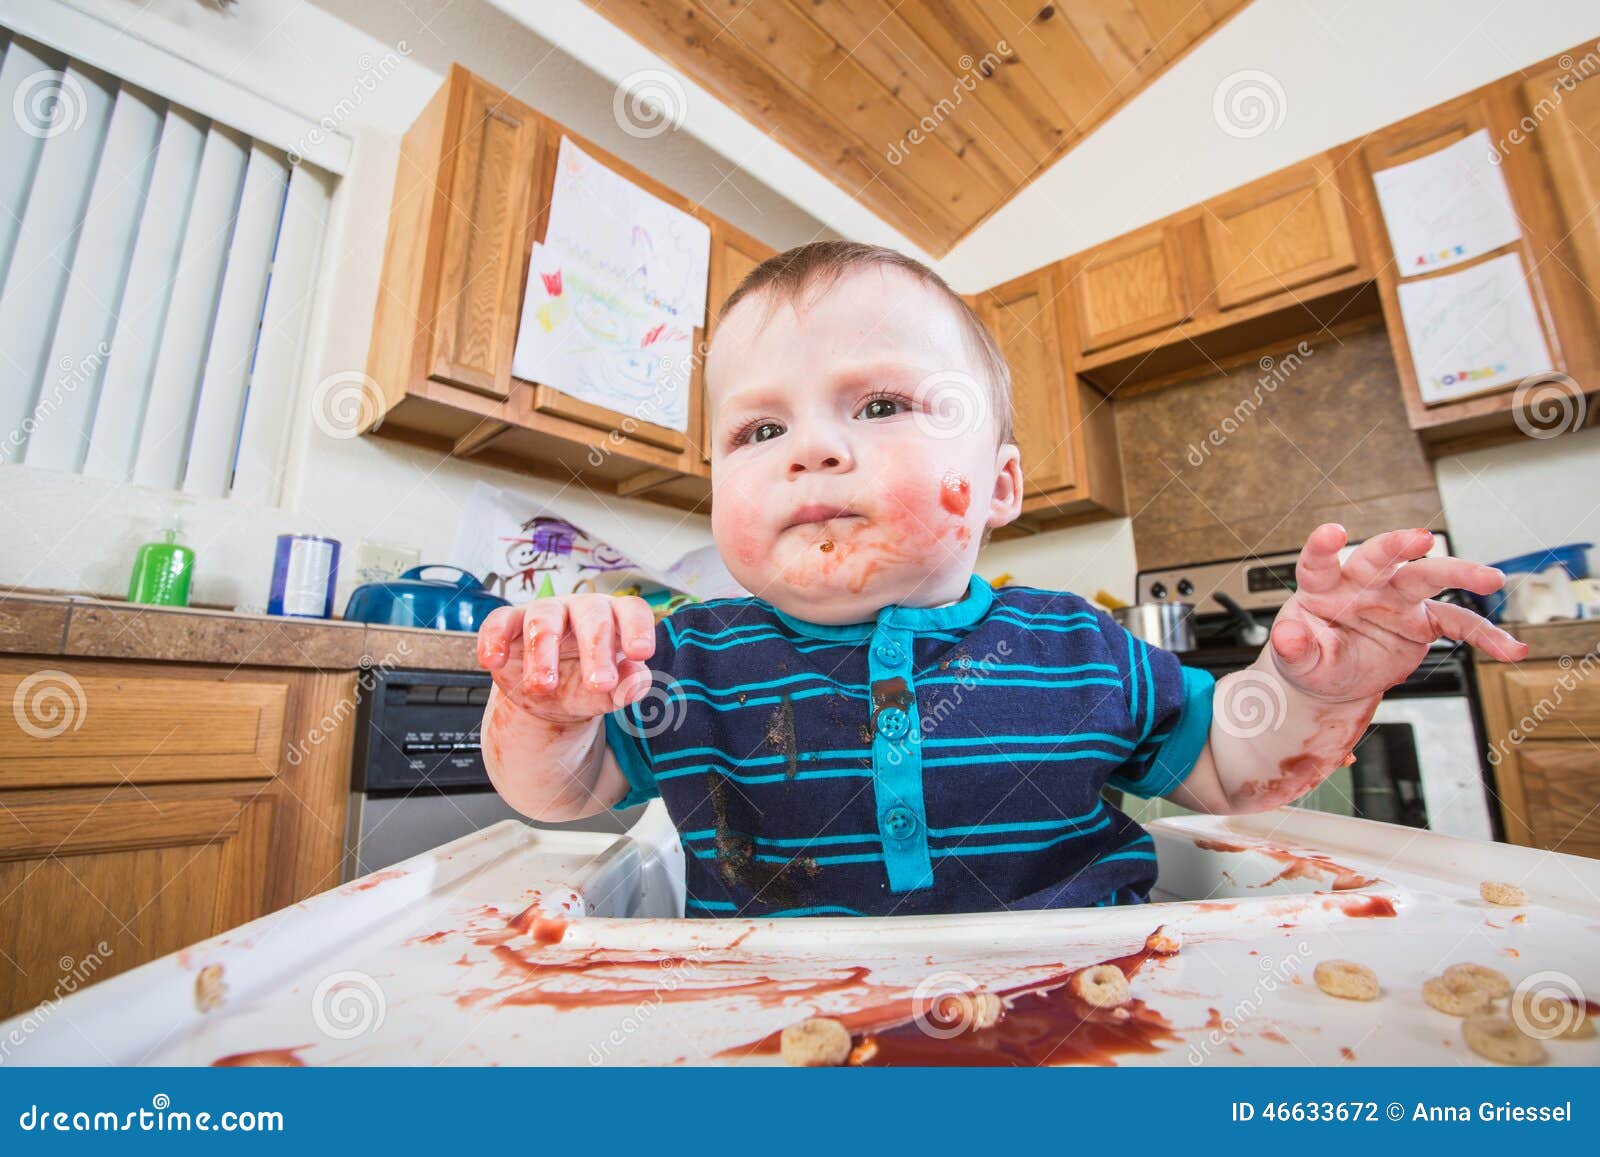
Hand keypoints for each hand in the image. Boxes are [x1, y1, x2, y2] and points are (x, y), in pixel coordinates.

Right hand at [476, 594, 656, 722]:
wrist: (545, 699)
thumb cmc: (582, 686)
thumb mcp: (605, 695)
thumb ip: (625, 688)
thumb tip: (637, 681)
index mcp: (614, 621)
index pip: (631, 611)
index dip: (637, 628)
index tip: (640, 653)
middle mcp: (581, 610)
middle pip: (591, 615)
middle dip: (595, 649)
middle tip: (599, 683)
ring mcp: (545, 612)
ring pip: (544, 618)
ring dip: (543, 653)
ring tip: (543, 686)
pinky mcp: (510, 623)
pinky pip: (500, 622)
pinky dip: (495, 639)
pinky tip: (494, 661)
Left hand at [1269, 524, 1527, 701]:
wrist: (1334, 679)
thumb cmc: (1311, 659)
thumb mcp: (1298, 661)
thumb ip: (1293, 650)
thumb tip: (1287, 639)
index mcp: (1323, 588)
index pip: (1319, 562)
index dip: (1323, 546)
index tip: (1332, 532)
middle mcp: (1362, 585)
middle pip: (1381, 557)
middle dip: (1399, 545)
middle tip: (1420, 538)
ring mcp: (1396, 600)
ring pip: (1428, 578)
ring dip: (1460, 574)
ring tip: (1491, 578)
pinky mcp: (1422, 621)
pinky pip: (1457, 624)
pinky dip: (1484, 635)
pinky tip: (1509, 648)